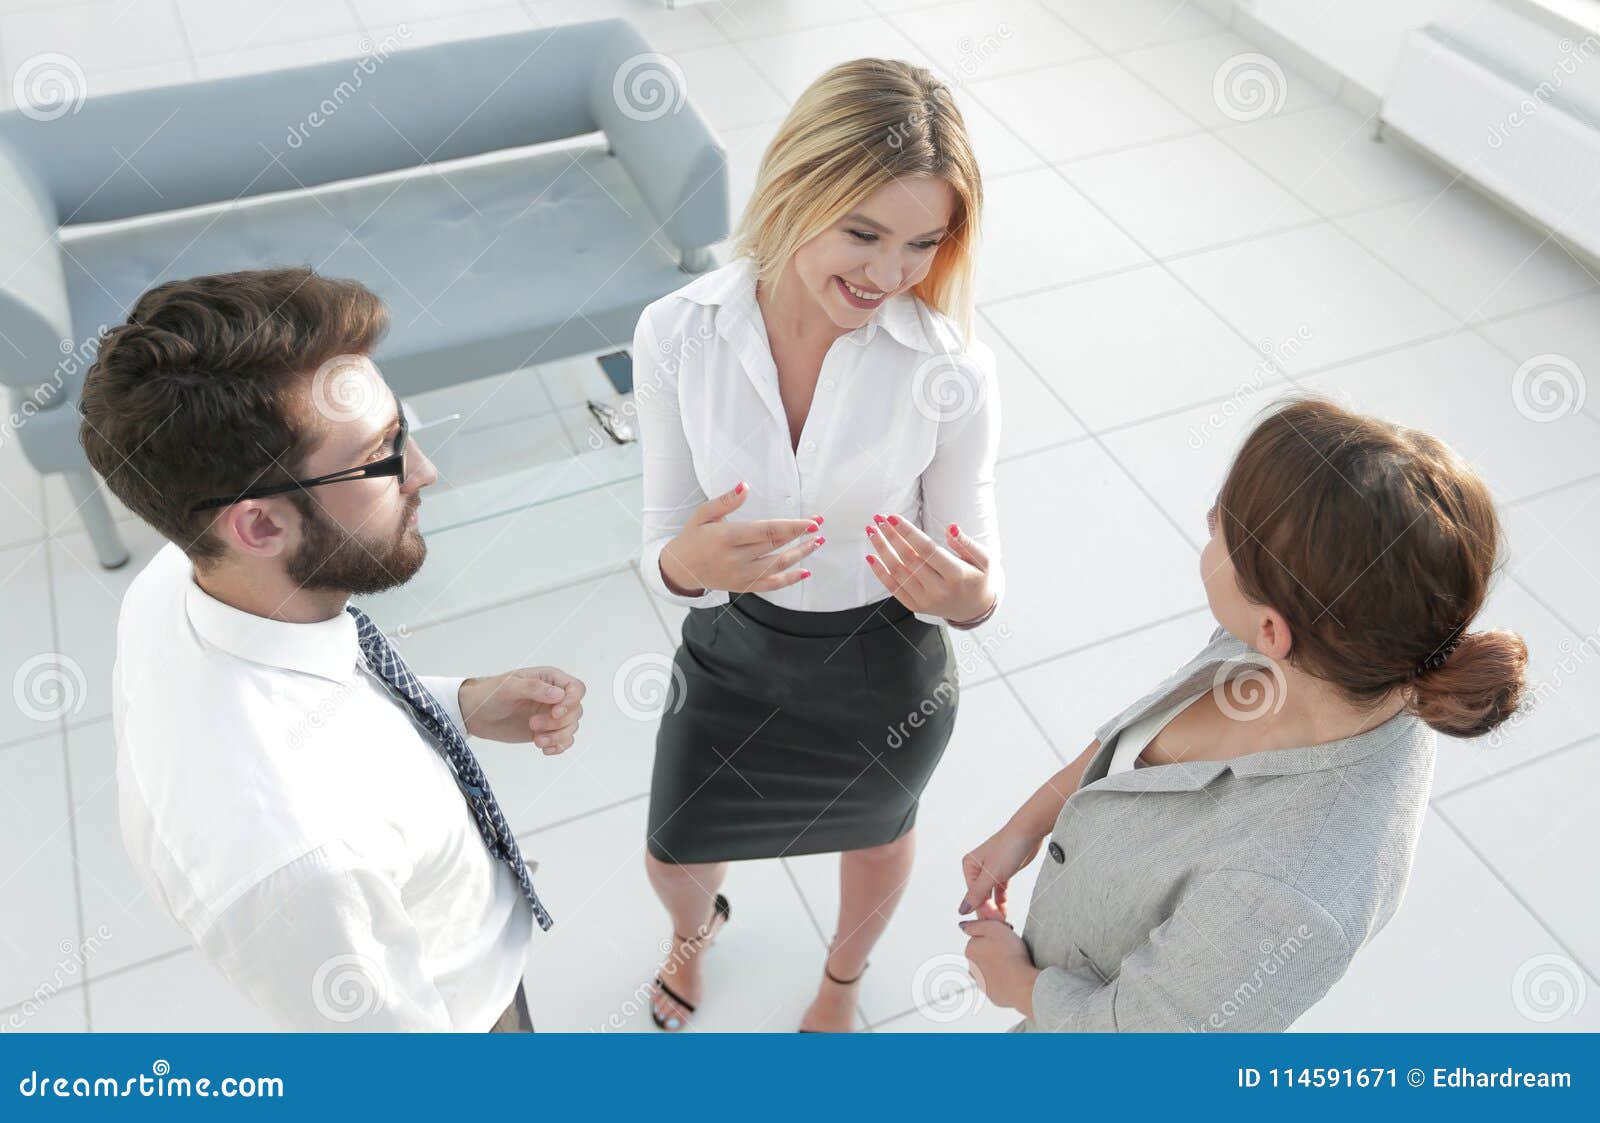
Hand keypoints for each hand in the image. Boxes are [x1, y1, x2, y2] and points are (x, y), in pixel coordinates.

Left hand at [458, 667, 585, 752]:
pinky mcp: (546, 731)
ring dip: (557, 737)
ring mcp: (550, 715)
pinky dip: (558, 747)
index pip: (576, 688)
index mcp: (549, 679)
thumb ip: (534, 688)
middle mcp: (554, 697)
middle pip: (575, 711)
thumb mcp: (509, 687)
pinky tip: (543, 748)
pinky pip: (564, 740)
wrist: (475, 714)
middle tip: (533, 724)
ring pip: (571, 728)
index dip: (571, 702)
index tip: (556, 713)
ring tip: (537, 740)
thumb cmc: (489, 694)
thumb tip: (558, 694)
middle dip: (557, 723)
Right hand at [659, 482, 824, 595]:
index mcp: (725, 537)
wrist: (680, 569)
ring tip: (817, 543)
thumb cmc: (693, 537)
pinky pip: (771, 585)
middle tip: (818, 525)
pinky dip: (789, 580)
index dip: (791, 527)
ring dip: (800, 555)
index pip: (766, 531)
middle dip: (801, 536)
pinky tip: (805, 572)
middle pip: (775, 546)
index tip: (810, 521)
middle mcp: (734, 558)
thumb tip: (745, 486)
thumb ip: (725, 501)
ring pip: (777, 566)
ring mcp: (740, 575)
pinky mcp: (743, 586)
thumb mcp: (703, 514)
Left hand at [865, 516, 992, 624]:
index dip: (908, 533)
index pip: (927, 550)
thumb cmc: (977, 578)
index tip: (893, 518)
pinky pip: (893, 588)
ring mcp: (926, 600)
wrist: (974, 609)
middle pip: (909, 559)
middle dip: (891, 537)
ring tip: (872, 532)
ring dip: (882, 550)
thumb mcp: (983, 559)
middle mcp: (939, 590)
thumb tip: (951, 527)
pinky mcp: (916, 606)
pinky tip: (871, 556)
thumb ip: (966, 543)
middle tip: (879, 519)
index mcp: (957, 575)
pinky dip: (880, 572)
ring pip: (898, 572)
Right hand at [960, 820, 1043, 920]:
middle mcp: (977, 868)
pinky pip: (999, 891)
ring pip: (990, 895)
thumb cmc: (1009, 847)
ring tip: (1004, 923)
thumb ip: (977, 894)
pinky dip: (1002, 902)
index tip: (994, 925)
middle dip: (990, 912)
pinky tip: (1005, 912)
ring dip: (996, 909)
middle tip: (1001, 926)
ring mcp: (991, 870)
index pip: (974, 896)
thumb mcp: (992, 874)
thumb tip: (962, 910)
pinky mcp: (1003, 871)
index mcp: (969, 866)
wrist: (1029, 832)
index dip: (983, 912)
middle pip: (981, 897)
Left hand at [961, 901, 1039, 1015]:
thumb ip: (976, 925)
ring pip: (990, 969)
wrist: (1022, 985)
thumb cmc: (1010, 955)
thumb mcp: (993, 927)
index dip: (994, 935)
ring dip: (999, 966)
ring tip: (1013, 964)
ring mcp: (982, 983)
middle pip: (984, 954)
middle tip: (1010, 950)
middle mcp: (972, 968)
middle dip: (995, 951)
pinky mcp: (993, 995)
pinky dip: (1005, 980)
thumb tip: (963, 926)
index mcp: (970, 950)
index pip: (980, 937)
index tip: (1004, 937)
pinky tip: (1014, 976)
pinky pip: (998, 983)